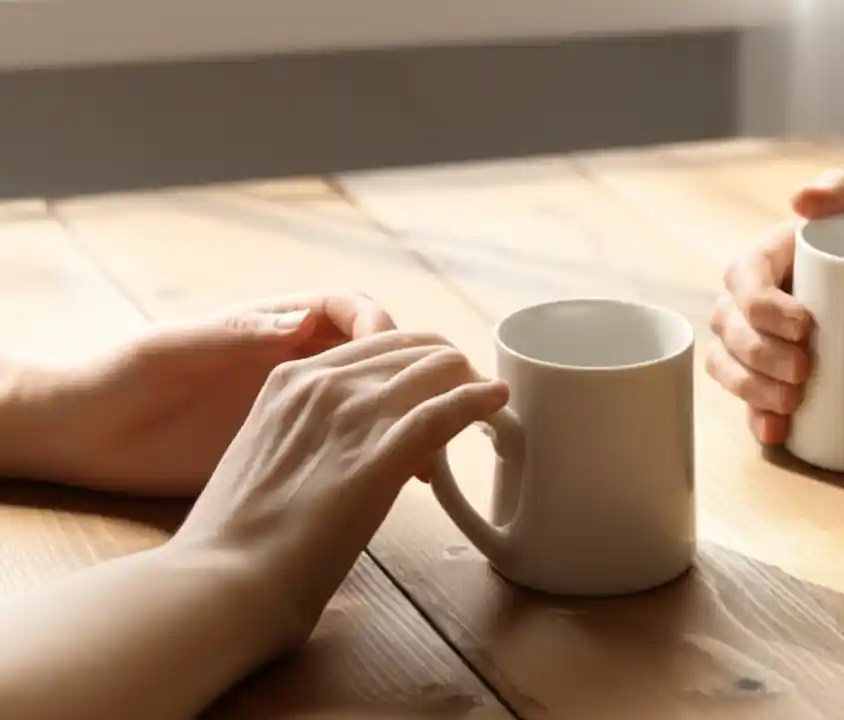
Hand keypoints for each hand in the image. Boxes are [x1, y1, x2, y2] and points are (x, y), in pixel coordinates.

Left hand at [8, 292, 394, 495]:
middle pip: (377, 352)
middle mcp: (291, 356)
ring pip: (374, 398)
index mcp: (271, 323)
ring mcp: (295, 400)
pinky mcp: (290, 441)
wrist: (89, 438)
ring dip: (408, 417)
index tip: (404, 355)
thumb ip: (237, 333)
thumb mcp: (175, 349)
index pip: (350, 309)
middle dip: (416, 373)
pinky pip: (354, 439)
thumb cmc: (122, 379)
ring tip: (431, 451)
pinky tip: (400, 475)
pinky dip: (384, 450)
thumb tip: (300, 321)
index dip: (385, 326)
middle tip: (443, 405)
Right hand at [171, 331, 507, 649]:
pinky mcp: (378, 456)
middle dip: (452, 367)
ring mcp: (351, 415)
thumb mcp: (274, 457)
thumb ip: (314, 434)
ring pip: (436, 368)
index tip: (438, 392)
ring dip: (471, 383)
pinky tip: (497, 403)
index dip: (419, 365)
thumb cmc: (240, 540)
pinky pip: (445, 409)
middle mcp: (323, 383)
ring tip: (489, 411)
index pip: (378, 343)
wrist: (220, 582)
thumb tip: (358, 445)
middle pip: (416, 347)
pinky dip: (478, 400)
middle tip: (474, 399)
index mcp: (289, 379)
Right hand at [707, 171, 843, 442]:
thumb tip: (803, 198)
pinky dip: (757, 418)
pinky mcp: (781, 379)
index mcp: (779, 254)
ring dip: (749, 386)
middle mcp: (763, 297)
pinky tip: (776, 432)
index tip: (802, 324)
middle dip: (755, 352)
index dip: (759, 303)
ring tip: (790, 403)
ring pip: (726, 362)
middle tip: (802, 370)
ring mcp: (767, 341)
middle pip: (728, 323)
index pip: (744, 274)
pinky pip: (750, 402)